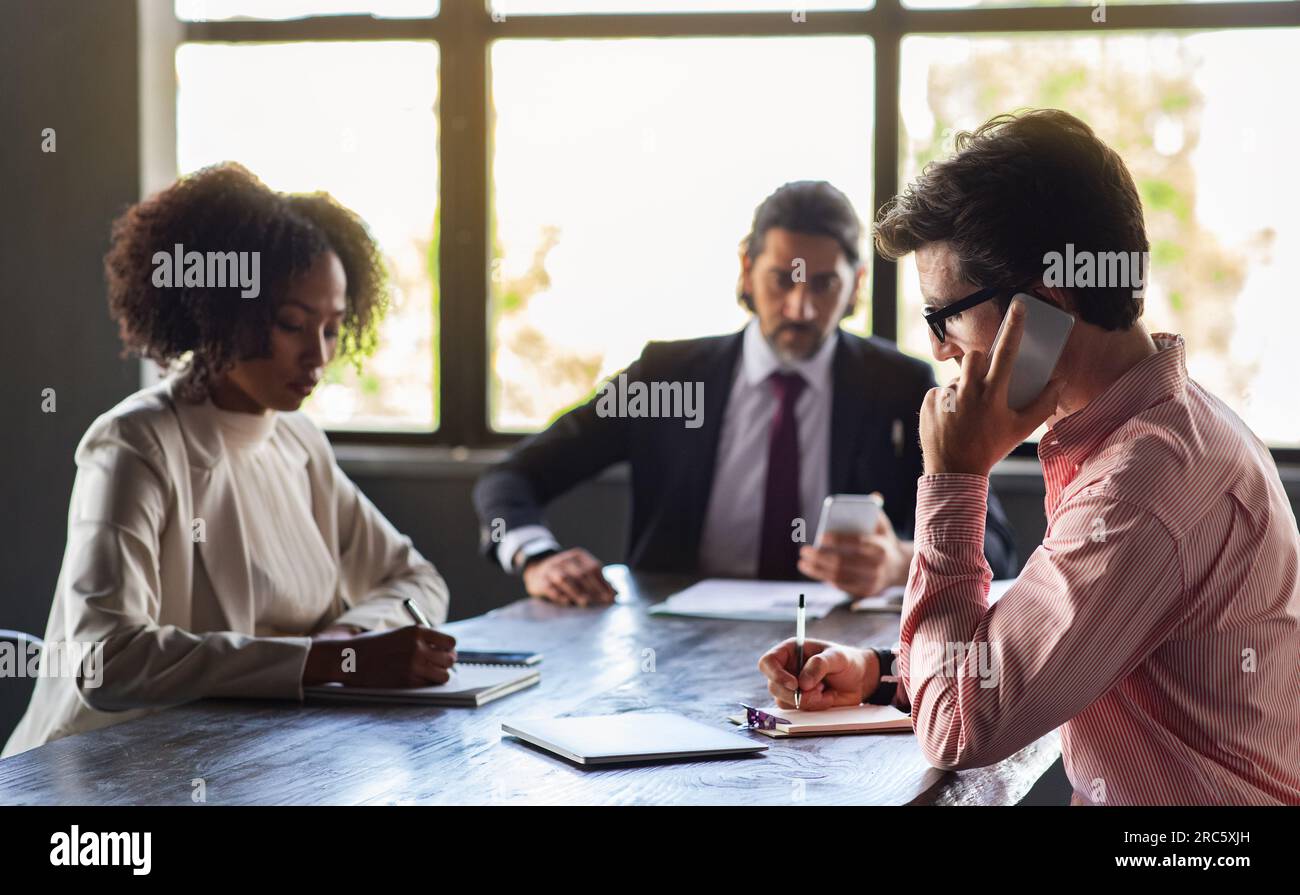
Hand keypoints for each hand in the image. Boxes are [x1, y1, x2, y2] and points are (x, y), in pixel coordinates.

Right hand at [302, 625, 456, 687]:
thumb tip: (443, 650)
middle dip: (446, 663)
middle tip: (438, 665)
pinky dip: (426, 684)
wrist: (349, 659)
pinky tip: (416, 679)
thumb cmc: (373, 646)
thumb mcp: (399, 634)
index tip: (443, 652)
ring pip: (444, 676)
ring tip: (429, 673)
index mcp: (417, 632)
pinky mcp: (407, 683)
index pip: (450, 642)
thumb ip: (420, 640)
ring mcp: (413, 666)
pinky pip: (428, 685)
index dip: (448, 648)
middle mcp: (418, 648)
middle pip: (450, 659)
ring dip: (439, 675)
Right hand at [521, 547, 616, 606]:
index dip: (603, 582)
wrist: (537, 569)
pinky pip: (549, 587)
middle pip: (581, 574)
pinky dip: (558, 595)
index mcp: (577, 556)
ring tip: (586, 602)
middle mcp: (564, 560)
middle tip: (603, 602)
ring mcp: (551, 569)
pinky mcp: (541, 580)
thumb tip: (616, 593)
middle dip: (593, 589)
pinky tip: (566, 602)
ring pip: (565, 580)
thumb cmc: (566, 572)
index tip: (611, 596)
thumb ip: (597, 580)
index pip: (593, 567)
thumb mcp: (580, 570)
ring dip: (576, 592)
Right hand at [757, 638, 879, 710]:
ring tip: (825, 691)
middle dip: (795, 694)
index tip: (794, 684)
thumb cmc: (847, 662)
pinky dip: (814, 707)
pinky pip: (797, 711)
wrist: (860, 680)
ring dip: (807, 701)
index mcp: (790, 651)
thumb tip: (802, 683)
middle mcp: (787, 669)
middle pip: (773, 686)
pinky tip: (827, 698)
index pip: (768, 662)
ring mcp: (791, 688)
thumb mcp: (837, 657)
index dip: (775, 674)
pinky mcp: (800, 702)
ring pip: (784, 701)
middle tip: (817, 691)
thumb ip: (819, 665)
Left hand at [797, 510, 910, 596]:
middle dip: (820, 557)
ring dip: (817, 569)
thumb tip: (874, 496)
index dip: (838, 540)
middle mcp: (877, 566)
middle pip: (843, 562)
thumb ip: (875, 511)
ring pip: (839, 576)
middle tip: (804, 551)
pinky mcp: (866, 591)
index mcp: (880, 547)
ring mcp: (872, 581)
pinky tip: (813, 570)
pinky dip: (825, 578)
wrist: (898, 567)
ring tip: (803, 562)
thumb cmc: (882, 539)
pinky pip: (841, 586)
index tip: (820, 536)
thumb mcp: (883, 525)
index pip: (857, 543)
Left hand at [920, 300, 1065, 476]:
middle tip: (986, 384)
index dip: (1014, 327)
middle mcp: (966, 389)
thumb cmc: (991, 449)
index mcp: (992, 392)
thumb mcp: (1021, 429)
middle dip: (980, 364)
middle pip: (974, 357)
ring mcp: (945, 395)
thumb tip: (1059, 382)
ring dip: (964, 387)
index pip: (1006, 351)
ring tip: (969, 413)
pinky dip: (948, 402)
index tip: (1018, 306)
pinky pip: (940, 392)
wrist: (954, 471)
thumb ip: (1044, 403)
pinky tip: (953, 420)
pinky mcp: (928, 402)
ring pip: (957, 377)